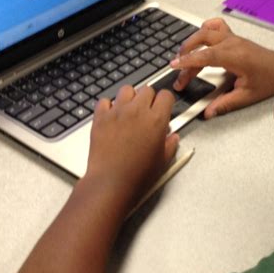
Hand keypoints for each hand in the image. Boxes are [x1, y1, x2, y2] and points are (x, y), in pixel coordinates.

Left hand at [86, 85, 178, 209]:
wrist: (111, 182)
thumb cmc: (137, 175)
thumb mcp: (162, 161)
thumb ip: (170, 145)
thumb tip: (173, 137)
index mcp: (156, 120)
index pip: (166, 95)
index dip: (166, 101)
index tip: (163, 108)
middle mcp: (137, 111)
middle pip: (147, 89)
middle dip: (149, 98)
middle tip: (147, 112)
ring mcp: (117, 112)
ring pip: (126, 89)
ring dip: (130, 98)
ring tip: (129, 111)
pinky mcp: (100, 117)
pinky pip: (105, 101)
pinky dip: (109, 106)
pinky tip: (112, 116)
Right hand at [170, 18, 273, 118]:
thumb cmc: (267, 80)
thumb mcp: (246, 96)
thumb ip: (225, 104)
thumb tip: (208, 112)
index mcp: (235, 57)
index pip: (206, 56)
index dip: (188, 61)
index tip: (174, 66)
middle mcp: (232, 43)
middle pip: (201, 41)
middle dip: (186, 54)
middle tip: (178, 69)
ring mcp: (232, 38)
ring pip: (206, 31)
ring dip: (192, 41)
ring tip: (183, 55)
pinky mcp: (233, 37)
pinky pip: (216, 25)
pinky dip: (205, 29)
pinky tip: (199, 38)